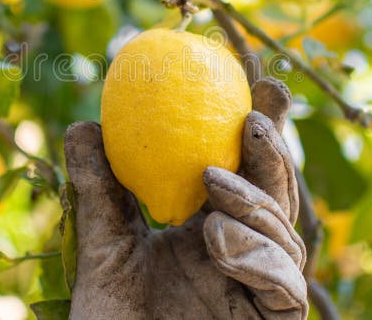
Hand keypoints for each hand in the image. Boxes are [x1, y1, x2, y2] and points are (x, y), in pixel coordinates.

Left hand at [64, 77, 307, 318]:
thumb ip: (98, 189)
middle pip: (275, 195)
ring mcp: (258, 293)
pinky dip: (258, 257)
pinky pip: (287, 288)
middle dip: (275, 149)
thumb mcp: (102, 247)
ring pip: (286, 236)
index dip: (256, 127)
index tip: (253, 78)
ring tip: (212, 184)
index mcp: (210, 231)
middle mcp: (241, 257)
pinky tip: (218, 240)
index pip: (242, 172)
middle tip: (257, 111)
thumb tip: (85, 123)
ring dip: (254, 202)